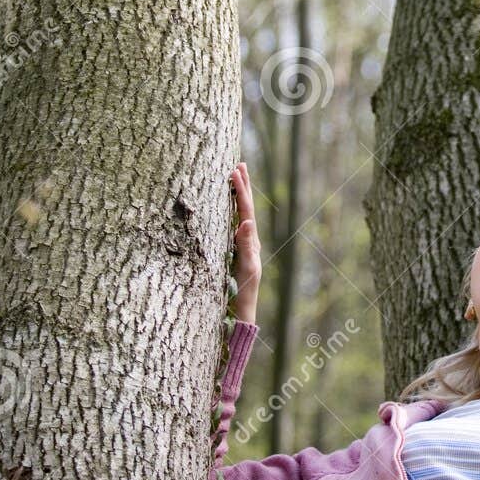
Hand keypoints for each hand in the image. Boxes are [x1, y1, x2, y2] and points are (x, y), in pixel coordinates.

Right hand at [230, 163, 260, 323]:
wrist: (240, 314)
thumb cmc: (242, 293)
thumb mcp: (245, 268)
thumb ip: (245, 246)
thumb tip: (246, 221)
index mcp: (251, 242)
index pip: (245, 211)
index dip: (241, 191)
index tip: (236, 170)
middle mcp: (248, 242)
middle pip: (245, 209)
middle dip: (243, 187)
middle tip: (239, 165)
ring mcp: (242, 247)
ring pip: (240, 216)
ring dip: (239, 196)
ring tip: (236, 177)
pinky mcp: (234, 254)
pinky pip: (233, 227)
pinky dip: (232, 212)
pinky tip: (228, 207)